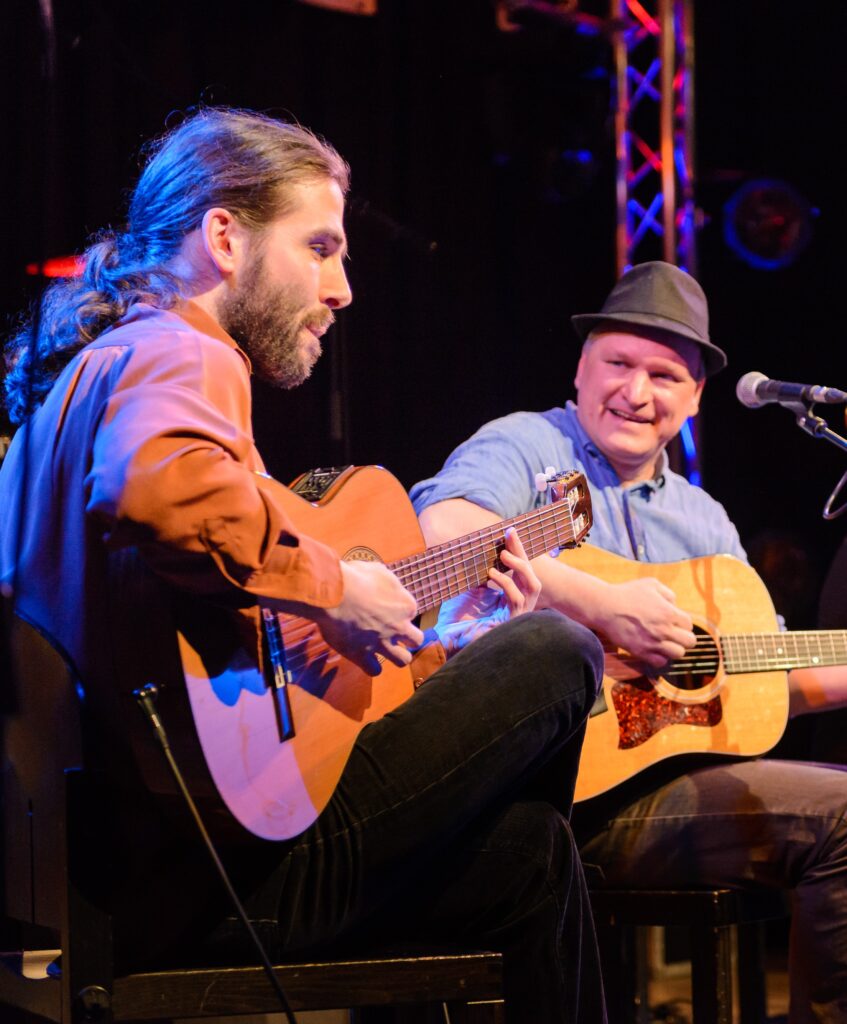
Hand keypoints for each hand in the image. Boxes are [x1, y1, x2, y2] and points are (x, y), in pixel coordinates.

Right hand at [316, 560, 422, 675]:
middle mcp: (399, 627)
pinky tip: (366, 659)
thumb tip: (386, 586)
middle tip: (395, 633)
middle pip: (416, 640)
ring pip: (403, 660)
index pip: (411, 612)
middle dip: (408, 638)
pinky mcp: (362, 655)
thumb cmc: (355, 577)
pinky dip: (371, 666)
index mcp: (405, 605)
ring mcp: (382, 643)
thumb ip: (388, 583)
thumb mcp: (378, 571)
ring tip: (386, 650)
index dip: (399, 610)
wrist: (334, 594)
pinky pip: (374, 670)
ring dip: (397, 656)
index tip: (387, 606)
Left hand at [434, 528, 541, 656]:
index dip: (517, 550)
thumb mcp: (469, 590)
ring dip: (519, 567)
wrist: (448, 641)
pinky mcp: (512, 624)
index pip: (520, 571)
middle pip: (531, 575)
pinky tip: (492, 574)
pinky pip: (517, 599)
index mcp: (510, 597)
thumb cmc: (457, 619)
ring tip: (503, 555)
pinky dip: (507, 584)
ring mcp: (518, 616)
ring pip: (533, 587)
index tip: (509, 531)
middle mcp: (518, 606)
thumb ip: (478, 575)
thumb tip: (479, 553)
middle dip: (522, 553)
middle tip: (509, 536)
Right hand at [596, 577, 695, 667]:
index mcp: (669, 613)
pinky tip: (654, 649)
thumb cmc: (627, 593)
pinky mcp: (642, 652)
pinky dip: (660, 657)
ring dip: (674, 648)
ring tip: (665, 643)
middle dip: (684, 637)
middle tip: (674, 634)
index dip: (682, 622)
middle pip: (689, 642)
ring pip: (678, 654)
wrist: (605, 607)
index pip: (689, 624)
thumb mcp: (651, 584)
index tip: (673, 621)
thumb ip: (668, 593)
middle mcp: (664, 630)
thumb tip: (675, 605)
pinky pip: (661, 662)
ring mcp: (653, 643)